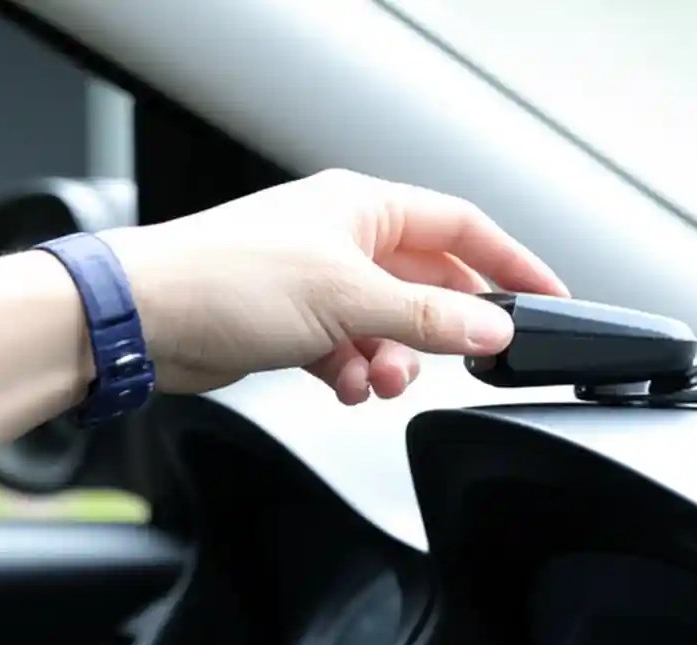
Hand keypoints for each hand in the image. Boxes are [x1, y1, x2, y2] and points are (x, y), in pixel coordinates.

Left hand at [102, 169, 569, 403]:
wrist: (148, 316)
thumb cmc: (227, 277)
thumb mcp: (347, 298)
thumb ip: (427, 318)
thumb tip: (492, 329)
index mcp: (362, 207)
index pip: (460, 228)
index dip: (509, 263)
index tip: (548, 299)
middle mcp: (342, 239)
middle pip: (425, 285)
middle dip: (441, 330)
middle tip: (465, 362)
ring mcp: (317, 283)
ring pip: (388, 327)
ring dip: (394, 360)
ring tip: (382, 381)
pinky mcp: (292, 324)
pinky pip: (349, 352)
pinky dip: (355, 373)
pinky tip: (347, 385)